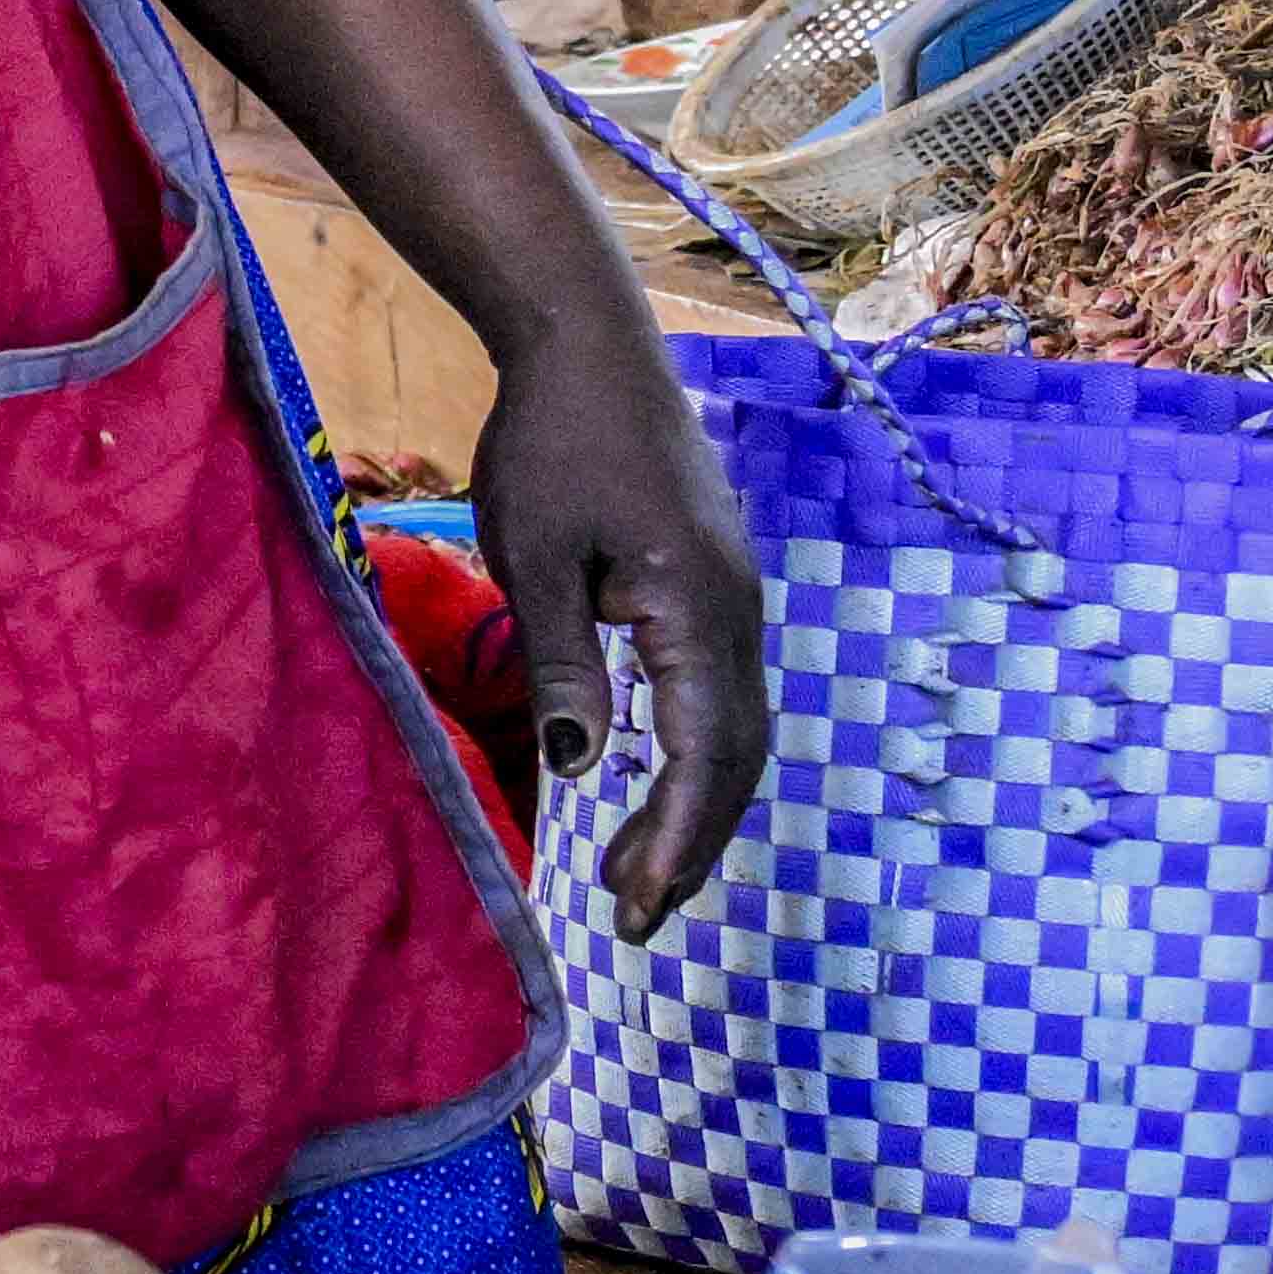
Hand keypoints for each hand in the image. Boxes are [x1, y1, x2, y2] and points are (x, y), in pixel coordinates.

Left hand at [471, 305, 764, 932]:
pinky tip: (642, 786)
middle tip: (635, 923)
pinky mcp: (715, 590)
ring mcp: (735, 601)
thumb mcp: (533, 556)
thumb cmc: (550, 443)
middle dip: (690, 844)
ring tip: (628, 879)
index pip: (704, 753)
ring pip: (734, 731)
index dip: (676, 837)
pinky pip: (718, 695)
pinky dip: (688, 755)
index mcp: (700, 611)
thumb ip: (561, 661)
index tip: (640, 907)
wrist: (591, 350)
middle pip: (735, 757)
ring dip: (690, 807)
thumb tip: (577, 769)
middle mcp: (739, 614)